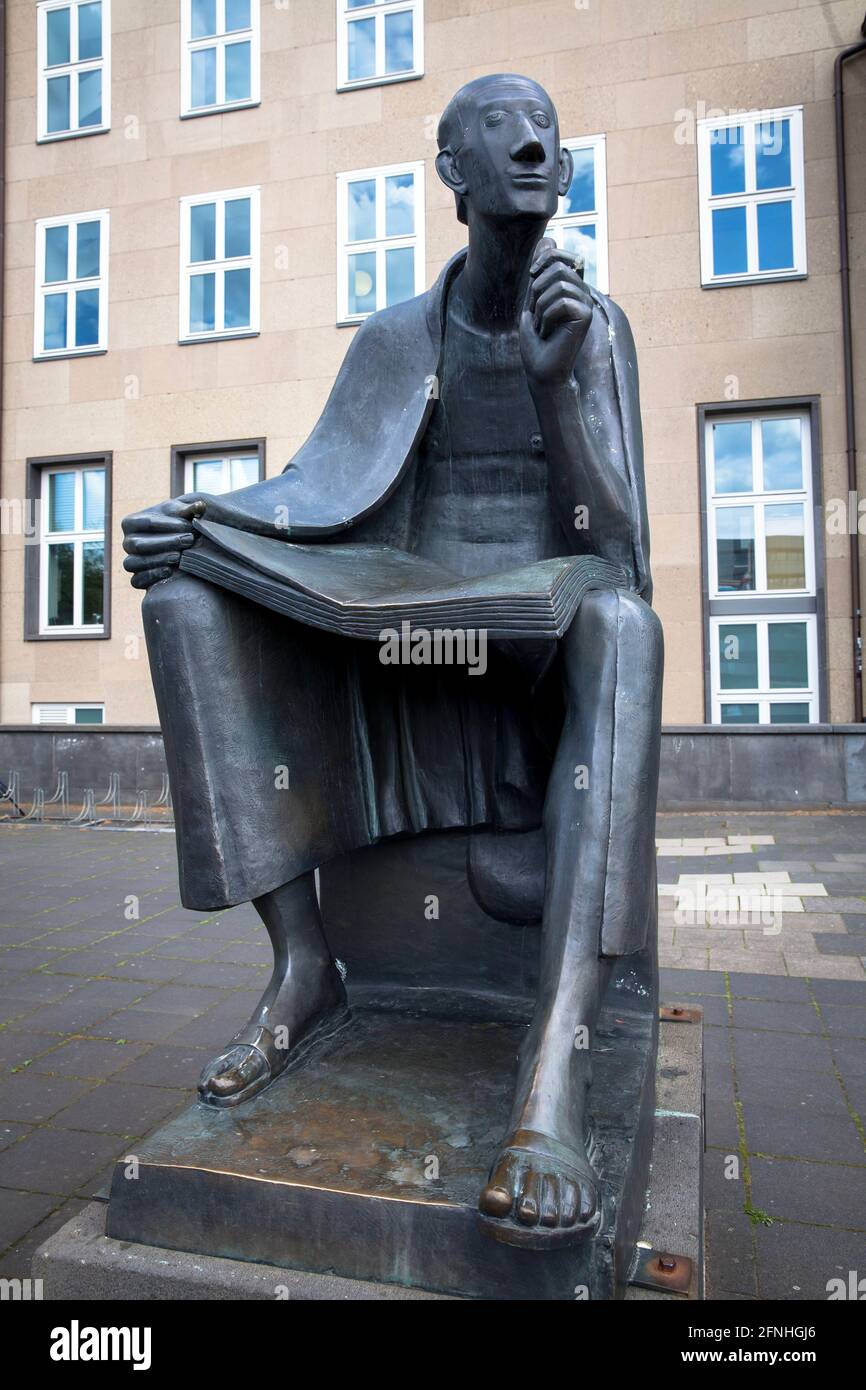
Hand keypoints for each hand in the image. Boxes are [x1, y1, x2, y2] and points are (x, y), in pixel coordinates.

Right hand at [122, 497, 204, 589]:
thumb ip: (190, 510)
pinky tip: (170, 571)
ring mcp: (131, 562)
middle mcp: (127, 543)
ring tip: (179, 556)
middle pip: (139, 545)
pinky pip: (137, 581)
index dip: (167, 524)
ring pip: (134, 563)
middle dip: (165, 542)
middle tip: (189, 540)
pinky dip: (151, 577)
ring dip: (158, 560)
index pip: (145, 523)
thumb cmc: (178, 524)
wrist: (181, 545)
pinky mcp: (137, 579)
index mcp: (131, 523)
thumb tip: (200, 506)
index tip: (188, 525)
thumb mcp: (182, 514)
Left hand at [520, 238, 593, 387]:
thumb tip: (548, 240)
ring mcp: (585, 303)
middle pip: (557, 267)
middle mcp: (581, 292)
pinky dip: (547, 317)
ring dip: (540, 306)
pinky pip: (561, 301)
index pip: (560, 255)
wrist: (540, 368)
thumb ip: (541, 272)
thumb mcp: (533, 299)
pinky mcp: (586, 315)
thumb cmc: (535, 339)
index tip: (532, 276)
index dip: (544, 259)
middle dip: (537, 290)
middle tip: (537, 313)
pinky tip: (549, 332)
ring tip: (542, 325)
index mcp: (570, 287)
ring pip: (558, 284)